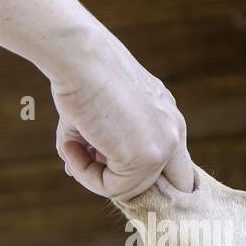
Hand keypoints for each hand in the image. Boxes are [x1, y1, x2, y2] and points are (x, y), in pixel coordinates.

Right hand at [52, 34, 194, 199]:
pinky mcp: (146, 158)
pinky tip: (71, 145)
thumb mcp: (96, 114)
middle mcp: (173, 131)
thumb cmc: (81, 75)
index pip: (175, 165)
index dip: (147, 176)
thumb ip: (94, 146)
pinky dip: (85, 174)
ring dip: (93, 175)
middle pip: (170, 186)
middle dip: (129, 184)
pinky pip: (112, 188)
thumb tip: (73, 168)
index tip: (108, 168)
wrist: (79, 56)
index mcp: (167, 116)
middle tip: (93, 169)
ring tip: (70, 145)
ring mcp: (164, 146)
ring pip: (129, 189)